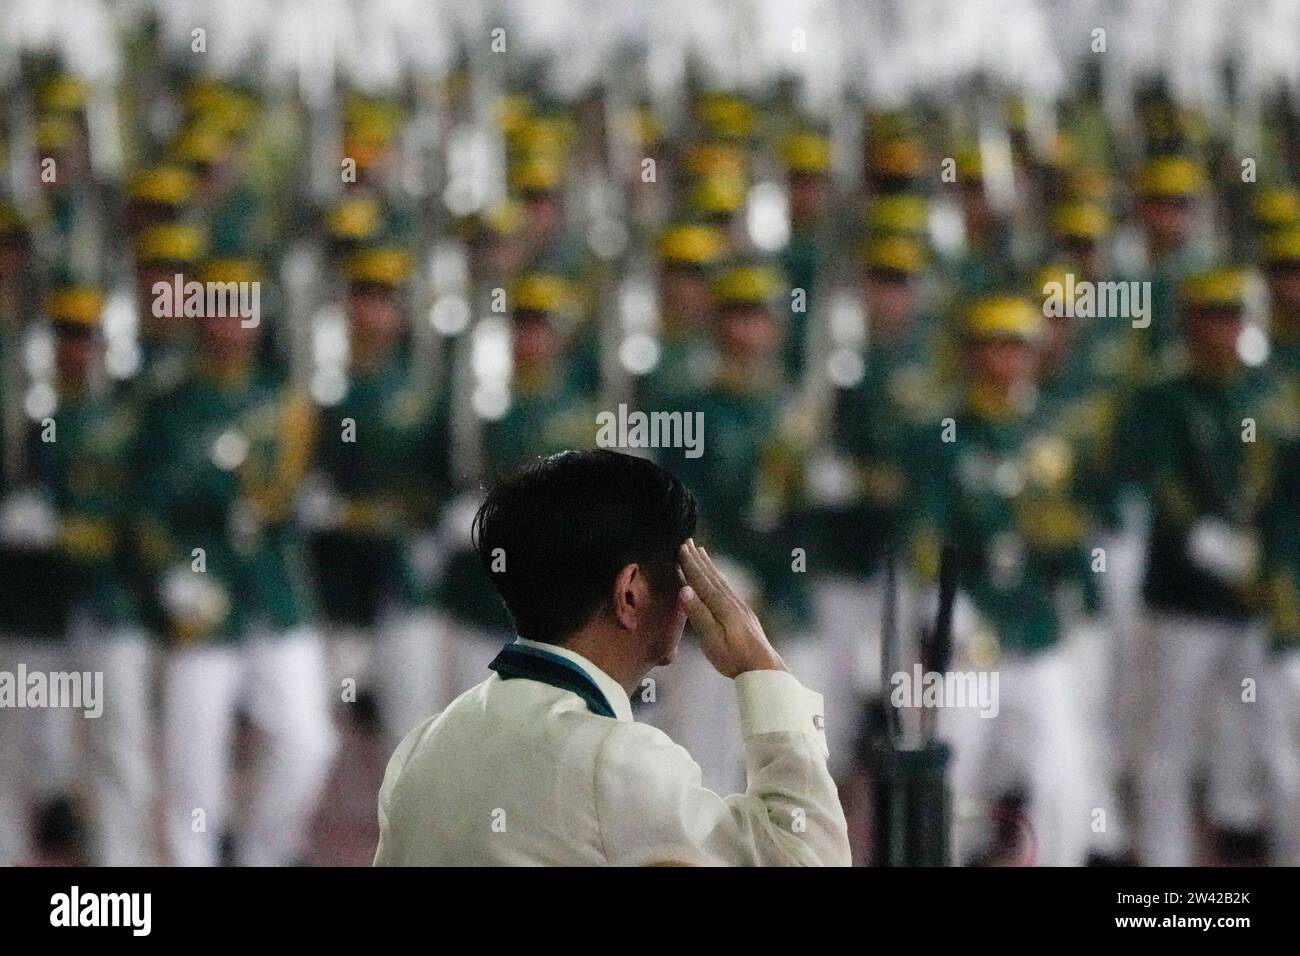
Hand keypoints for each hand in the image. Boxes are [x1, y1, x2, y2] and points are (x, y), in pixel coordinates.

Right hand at [677, 538, 784, 678]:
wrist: (763, 667)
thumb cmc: (734, 658)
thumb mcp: (712, 640)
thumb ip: (698, 614)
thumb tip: (684, 589)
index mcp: (721, 606)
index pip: (701, 581)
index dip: (689, 564)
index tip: (680, 547)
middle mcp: (731, 601)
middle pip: (711, 575)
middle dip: (697, 559)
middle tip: (687, 541)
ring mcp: (739, 606)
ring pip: (720, 580)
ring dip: (708, 565)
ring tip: (701, 552)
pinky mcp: (743, 613)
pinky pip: (727, 588)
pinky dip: (718, 577)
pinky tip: (718, 578)